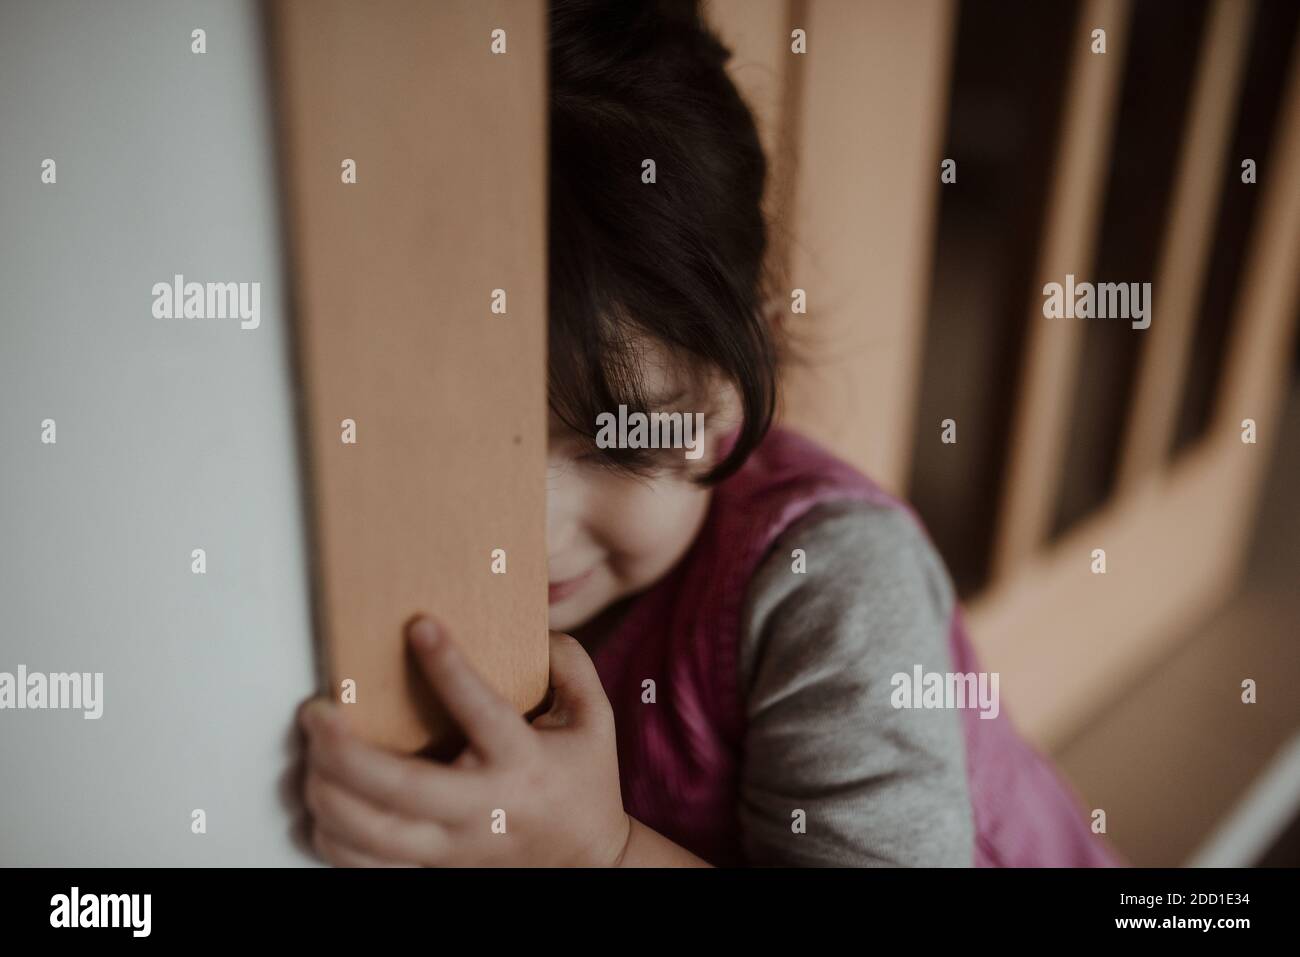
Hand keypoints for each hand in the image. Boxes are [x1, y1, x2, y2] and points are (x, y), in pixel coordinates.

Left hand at [297, 617, 631, 866]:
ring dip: (328, 795)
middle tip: (316, 712)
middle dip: (346, 751)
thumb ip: (571, 666)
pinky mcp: (435, 869)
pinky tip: (322, 803)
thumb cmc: (583, 781)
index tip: (419, 625)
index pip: (482, 711)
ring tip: (311, 754)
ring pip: (373, 835)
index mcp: (523, 763)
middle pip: (402, 787)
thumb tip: (536, 628)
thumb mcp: (595, 719)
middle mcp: (483, 807)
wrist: (587, 861)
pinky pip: (367, 866)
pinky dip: (332, 839)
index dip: (449, 667)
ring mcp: (454, 846)